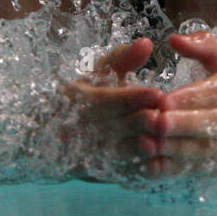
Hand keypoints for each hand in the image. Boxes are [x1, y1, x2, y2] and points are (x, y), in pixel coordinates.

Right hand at [60, 37, 163, 175]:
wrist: (49, 136)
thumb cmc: (81, 97)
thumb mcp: (97, 74)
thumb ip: (123, 58)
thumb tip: (147, 43)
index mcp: (87, 100)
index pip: (115, 99)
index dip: (138, 97)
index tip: (158, 93)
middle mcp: (91, 127)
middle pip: (126, 125)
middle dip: (147, 122)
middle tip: (167, 118)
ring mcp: (96, 152)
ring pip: (127, 152)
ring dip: (146, 148)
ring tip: (162, 141)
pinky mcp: (103, 172)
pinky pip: (125, 172)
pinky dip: (142, 169)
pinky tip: (159, 163)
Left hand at [142, 31, 216, 177]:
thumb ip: (201, 45)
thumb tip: (173, 40)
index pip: (216, 92)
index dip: (188, 98)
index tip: (162, 100)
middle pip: (215, 124)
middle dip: (183, 125)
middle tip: (155, 124)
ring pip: (210, 150)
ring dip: (179, 150)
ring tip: (150, 145)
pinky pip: (205, 169)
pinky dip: (179, 169)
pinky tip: (155, 166)